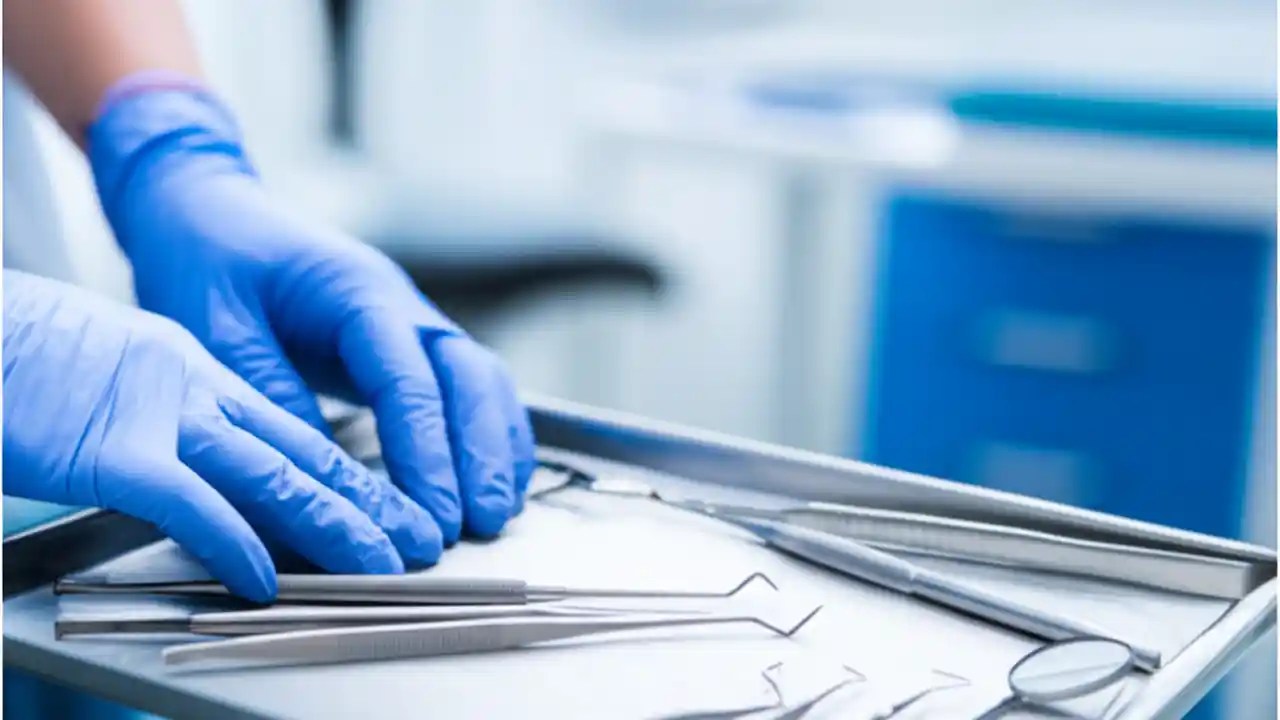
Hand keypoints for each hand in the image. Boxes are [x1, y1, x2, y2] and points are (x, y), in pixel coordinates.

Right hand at [2, 271, 445, 600]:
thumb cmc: (12, 350)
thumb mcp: (104, 371)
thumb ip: (154, 413)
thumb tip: (182, 456)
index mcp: (187, 366)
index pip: (286, 425)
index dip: (343, 468)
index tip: (385, 500)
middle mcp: (188, 383)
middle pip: (299, 448)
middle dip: (366, 499)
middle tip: (416, 537)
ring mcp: (155, 414)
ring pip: (270, 474)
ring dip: (333, 522)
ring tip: (381, 560)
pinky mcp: (112, 451)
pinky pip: (191, 504)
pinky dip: (234, 543)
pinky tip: (265, 577)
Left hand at [89, 85, 534, 543]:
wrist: (207, 210)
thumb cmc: (207, 261)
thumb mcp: (215, 329)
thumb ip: (270, 394)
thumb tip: (316, 477)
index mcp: (357, 292)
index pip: (409, 379)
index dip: (426, 451)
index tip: (433, 515)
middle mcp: (401, 304)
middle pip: (469, 377)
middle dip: (481, 454)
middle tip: (482, 525)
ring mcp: (413, 321)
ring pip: (481, 381)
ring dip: (495, 447)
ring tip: (497, 516)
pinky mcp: (409, 344)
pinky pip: (469, 388)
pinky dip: (489, 435)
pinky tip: (492, 482)